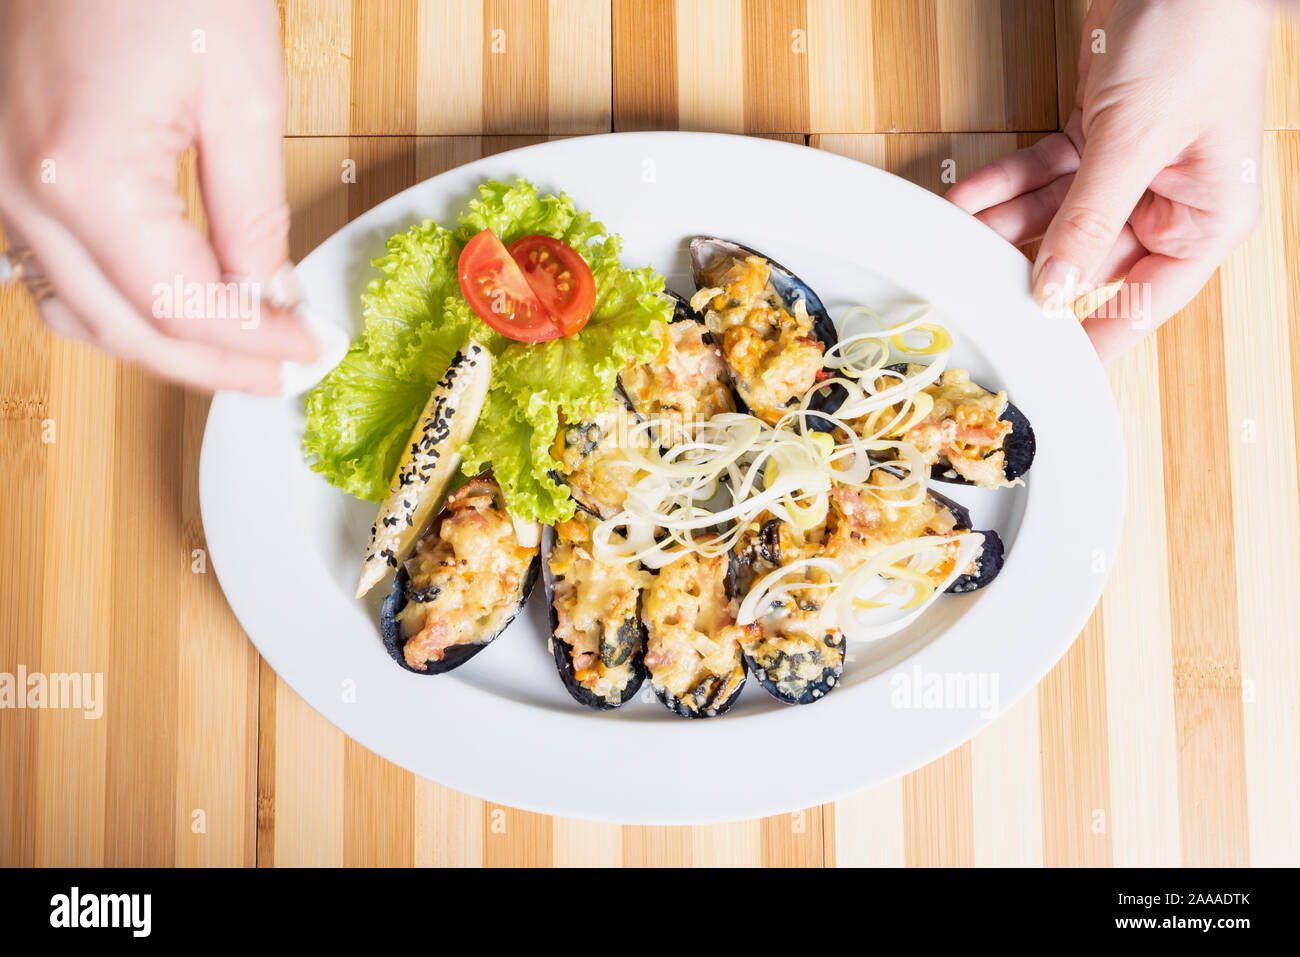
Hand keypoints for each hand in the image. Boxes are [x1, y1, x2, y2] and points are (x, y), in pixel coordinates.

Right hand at [0, 0, 326, 392]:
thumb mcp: (240, 95)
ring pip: (80, 313)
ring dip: (161, 344)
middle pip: (126, 328)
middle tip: (281, 372)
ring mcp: (1, 185)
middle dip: (214, 364)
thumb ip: (255, 213)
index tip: (307, 351)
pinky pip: (55, 271)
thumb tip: (271, 295)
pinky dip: (116, 305)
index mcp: (86, 180)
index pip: (180, 308)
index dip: (251, 344)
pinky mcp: (4, 170)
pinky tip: (171, 309)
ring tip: (237, 352)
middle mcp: (24, 195)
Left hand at [945, 0, 1272, 360]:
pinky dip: (1003, 185)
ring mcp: (1130, 171)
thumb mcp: (1135, 141)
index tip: (1045, 367)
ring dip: (1003, 228)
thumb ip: (1090, 219)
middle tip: (975, 299)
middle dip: (1028, 272)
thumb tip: (1054, 289)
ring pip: (1055, 218)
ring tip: (953, 247)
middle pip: (1088, 261)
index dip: (1092, 337)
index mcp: (1207, 219)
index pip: (1143, 302)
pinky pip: (1043, 176)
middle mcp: (1170, 202)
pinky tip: (963, 202)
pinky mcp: (1098, 138)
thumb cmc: (1195, 35)